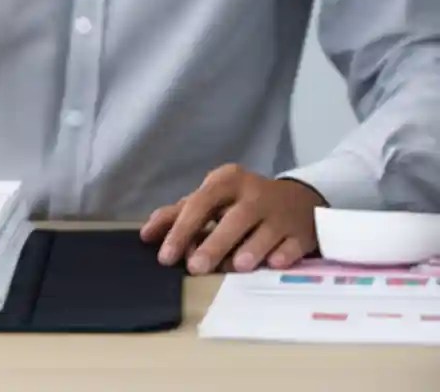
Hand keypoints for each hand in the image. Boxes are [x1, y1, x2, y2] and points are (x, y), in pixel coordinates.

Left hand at [139, 164, 326, 274]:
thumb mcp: (212, 200)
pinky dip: (283, 255)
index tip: (165, 256)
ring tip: (234, 266)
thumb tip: (146, 234)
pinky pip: (293, 245)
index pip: (200, 203)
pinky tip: (273, 263)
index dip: (181, 229)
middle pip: (233, 219)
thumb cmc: (242, 202)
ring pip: (265, 232)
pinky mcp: (302, 232)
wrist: (299, 199)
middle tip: (195, 267)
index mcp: (227, 181)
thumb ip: (178, 214)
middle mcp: (255, 193)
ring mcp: (281, 213)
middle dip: (213, 244)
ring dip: (249, 250)